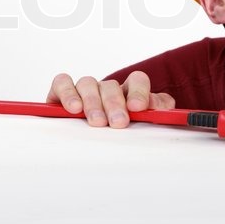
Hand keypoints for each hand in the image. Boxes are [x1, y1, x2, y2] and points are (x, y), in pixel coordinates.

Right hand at [46, 71, 175, 127]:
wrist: (91, 143)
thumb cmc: (121, 129)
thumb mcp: (144, 123)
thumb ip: (157, 112)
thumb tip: (164, 109)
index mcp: (129, 91)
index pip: (137, 80)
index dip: (139, 91)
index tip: (138, 108)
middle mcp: (106, 88)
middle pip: (110, 85)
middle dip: (115, 104)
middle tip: (118, 123)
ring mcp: (84, 90)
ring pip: (87, 83)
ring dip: (93, 102)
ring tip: (96, 122)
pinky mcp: (61, 94)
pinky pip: (62, 83)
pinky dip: (67, 92)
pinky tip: (73, 108)